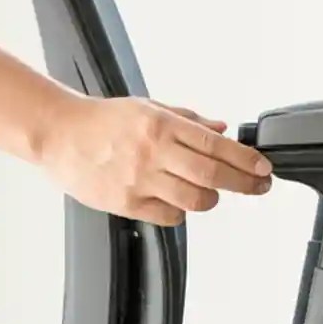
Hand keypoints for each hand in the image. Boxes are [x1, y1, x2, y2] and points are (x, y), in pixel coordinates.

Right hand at [38, 95, 272, 225]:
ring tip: (212, 192)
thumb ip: (188, 120)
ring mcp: (139, 180)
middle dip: (244, 183)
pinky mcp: (126, 203)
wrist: (59, 134)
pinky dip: (181, 211)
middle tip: (260, 186)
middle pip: (212, 175)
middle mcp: (153, 152)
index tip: (263, 168)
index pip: (216, 146)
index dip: (246, 160)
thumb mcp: (149, 107)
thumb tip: (222, 129)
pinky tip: (177, 200)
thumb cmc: (103, 120)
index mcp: (161, 125)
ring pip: (195, 200)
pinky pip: (169, 216)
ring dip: (212, 199)